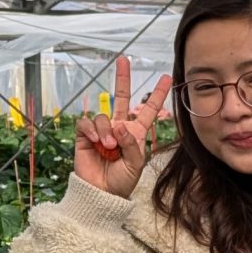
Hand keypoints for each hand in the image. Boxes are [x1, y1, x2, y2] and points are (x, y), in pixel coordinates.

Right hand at [72, 56, 170, 199]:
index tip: (167, 77)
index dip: (157, 95)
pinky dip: (92, 130)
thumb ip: (132, 145)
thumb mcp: (136, 165)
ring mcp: (101, 131)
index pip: (147, 110)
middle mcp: (118, 128)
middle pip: (120, 97)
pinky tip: (97, 141)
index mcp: (135, 133)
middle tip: (124, 59)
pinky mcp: (85, 136)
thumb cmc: (122, 181)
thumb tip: (119, 126)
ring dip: (106, 130)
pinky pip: (87, 123)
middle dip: (122, 78)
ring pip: (103, 116)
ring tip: (109, 147)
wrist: (101, 193)